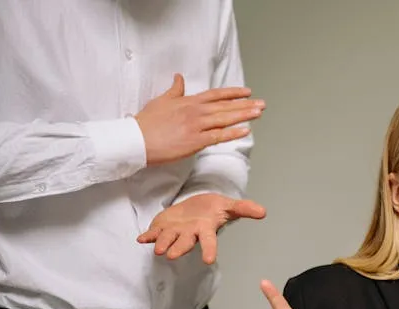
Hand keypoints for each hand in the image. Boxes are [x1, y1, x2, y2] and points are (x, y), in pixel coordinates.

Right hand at [135, 73, 264, 166]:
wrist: (137, 140)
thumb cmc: (146, 123)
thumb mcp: (161, 101)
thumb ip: (174, 90)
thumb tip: (178, 77)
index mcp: (188, 101)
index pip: (216, 95)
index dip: (233, 93)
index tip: (247, 92)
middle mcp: (195, 111)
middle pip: (225, 106)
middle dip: (245, 105)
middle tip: (261, 104)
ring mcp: (196, 126)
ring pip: (225, 119)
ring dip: (244, 115)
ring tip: (259, 113)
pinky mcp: (195, 141)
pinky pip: (219, 136)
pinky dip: (233, 133)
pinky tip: (246, 131)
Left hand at [137, 193, 265, 263]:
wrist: (198, 206)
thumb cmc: (213, 208)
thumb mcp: (229, 205)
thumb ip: (244, 209)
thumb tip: (263, 212)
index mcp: (205, 229)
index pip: (209, 241)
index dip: (209, 250)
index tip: (209, 260)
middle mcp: (189, 234)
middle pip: (185, 243)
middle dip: (178, 248)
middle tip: (172, 255)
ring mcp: (175, 232)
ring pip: (168, 239)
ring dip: (162, 244)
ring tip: (158, 249)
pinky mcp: (163, 227)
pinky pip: (155, 233)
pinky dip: (148, 237)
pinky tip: (141, 239)